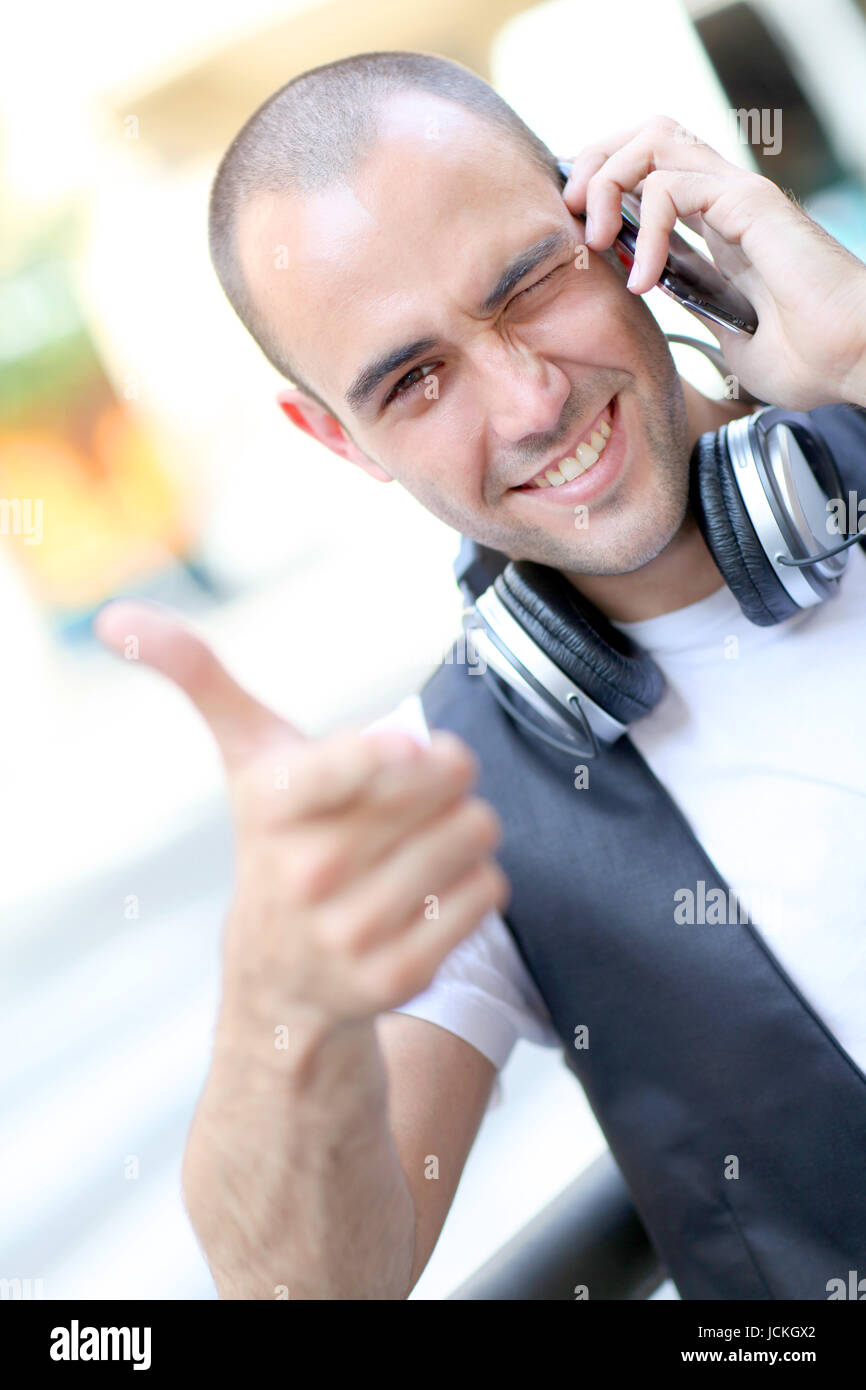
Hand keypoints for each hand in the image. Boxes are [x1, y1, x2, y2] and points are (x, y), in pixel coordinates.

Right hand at [94, 600, 508, 1032]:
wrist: (280, 977)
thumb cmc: (280, 838)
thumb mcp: (246, 757)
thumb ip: (197, 676)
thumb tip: (116, 619)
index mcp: (273, 807)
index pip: (352, 762)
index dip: (391, 748)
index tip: (403, 745)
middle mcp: (308, 874)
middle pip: (444, 779)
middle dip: (446, 773)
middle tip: (413, 793)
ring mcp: (352, 931)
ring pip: (474, 832)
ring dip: (466, 824)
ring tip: (424, 839)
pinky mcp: (399, 975)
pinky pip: (489, 889)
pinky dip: (477, 879)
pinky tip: (433, 889)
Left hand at [561, 114, 865, 409]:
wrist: (850, 362)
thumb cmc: (806, 356)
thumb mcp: (723, 331)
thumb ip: (690, 302)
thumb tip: (650, 289)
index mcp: (719, 224)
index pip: (651, 169)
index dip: (604, 183)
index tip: (576, 229)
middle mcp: (726, 198)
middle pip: (646, 134)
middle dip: (595, 161)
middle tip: (573, 215)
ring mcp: (738, 194)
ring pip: (652, 141)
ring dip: (607, 182)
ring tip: (596, 241)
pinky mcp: (748, 202)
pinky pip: (671, 186)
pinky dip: (643, 229)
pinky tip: (644, 278)